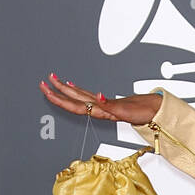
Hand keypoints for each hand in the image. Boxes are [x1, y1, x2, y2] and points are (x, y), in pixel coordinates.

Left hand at [38, 72, 161, 125]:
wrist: (152, 112)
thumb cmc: (141, 113)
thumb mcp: (125, 110)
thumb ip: (111, 105)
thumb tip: (98, 97)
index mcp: (99, 110)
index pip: (74, 104)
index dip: (59, 98)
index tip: (48, 91)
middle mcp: (97, 107)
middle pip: (72, 100)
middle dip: (55, 92)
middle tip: (42, 83)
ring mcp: (100, 105)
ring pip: (77, 97)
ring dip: (63, 90)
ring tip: (52, 81)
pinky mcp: (105, 102)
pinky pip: (86, 95)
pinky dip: (77, 90)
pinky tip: (71, 85)